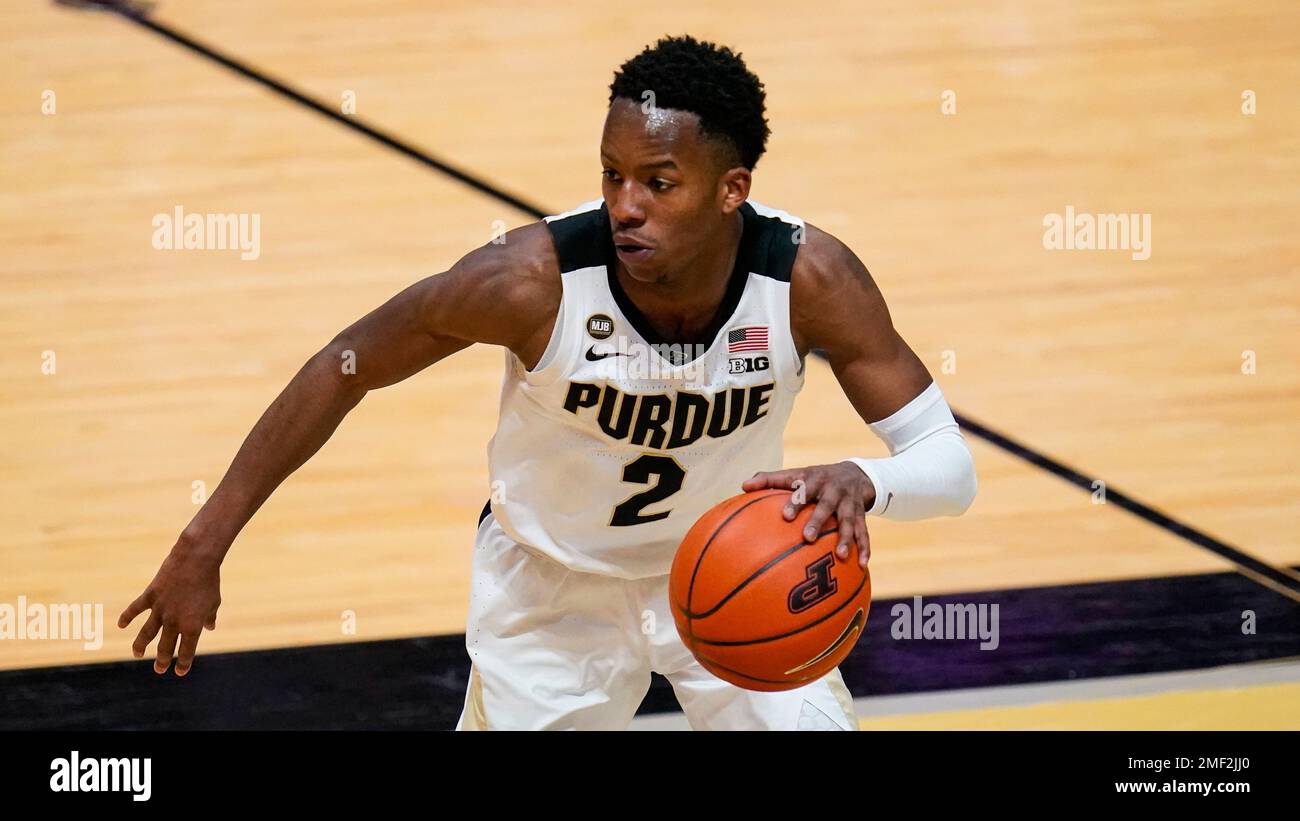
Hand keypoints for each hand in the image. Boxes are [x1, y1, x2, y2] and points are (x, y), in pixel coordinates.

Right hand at [118, 533, 222, 675]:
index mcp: (192, 626)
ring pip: (147, 634)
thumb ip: (209, 617)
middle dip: (162, 660)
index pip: (186, 651)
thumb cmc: (209, 582)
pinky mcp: (151, 595)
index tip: (180, 671)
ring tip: (138, 654)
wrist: (196, 560)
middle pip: (165, 646)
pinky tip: (121, 624)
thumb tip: (210, 627)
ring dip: (140, 646)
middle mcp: (174, 622)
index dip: (183, 663)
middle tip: (159, 669)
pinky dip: (127, 616)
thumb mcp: (214, 602)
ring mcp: (160, 609)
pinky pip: (135, 609)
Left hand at [742, 461, 874, 567]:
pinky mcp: (861, 515)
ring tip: (841, 555)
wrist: (855, 473)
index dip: (795, 501)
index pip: (803, 489)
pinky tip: (861, 565)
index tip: (786, 516)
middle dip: (819, 520)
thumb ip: (769, 479)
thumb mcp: (795, 474)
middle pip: (826, 505)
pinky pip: (864, 532)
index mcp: (814, 480)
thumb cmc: (814, 478)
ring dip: (846, 537)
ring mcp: (849, 504)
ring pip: (848, 521)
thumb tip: (743, 486)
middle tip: (808, 537)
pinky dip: (864, 547)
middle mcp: (833, 491)